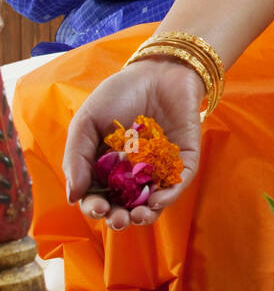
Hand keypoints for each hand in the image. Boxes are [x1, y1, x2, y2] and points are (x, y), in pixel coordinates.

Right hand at [63, 58, 203, 229]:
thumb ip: (77, 158)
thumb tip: (72, 197)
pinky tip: (157, 201)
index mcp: (106, 167)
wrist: (157, 71)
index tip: (97, 208)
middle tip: (117, 219)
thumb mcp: (87, 122)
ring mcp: (159, 169)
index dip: (96, 208)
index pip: (99, 196)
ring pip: (152, 203)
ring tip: (137, 216)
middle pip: (125, 206)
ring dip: (145, 216)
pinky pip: (177, 184)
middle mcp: (132, 174)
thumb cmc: (119, 94)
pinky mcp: (184, 161)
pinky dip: (169, 196)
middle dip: (120, 218)